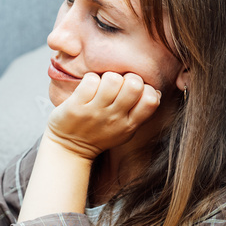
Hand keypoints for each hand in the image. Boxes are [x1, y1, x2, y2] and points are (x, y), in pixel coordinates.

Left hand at [45, 72, 161, 160]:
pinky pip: (91, 80)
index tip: (134, 91)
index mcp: (129, 125)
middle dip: (128, 78)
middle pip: (134, 85)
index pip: (151, 100)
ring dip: (108, 77)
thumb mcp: (125, 130)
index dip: (146, 88)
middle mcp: (114, 118)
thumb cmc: (100, 133)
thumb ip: (140, 113)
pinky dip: (90, 78)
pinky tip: (88, 87)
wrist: (69, 149)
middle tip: (118, 85)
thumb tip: (156, 91)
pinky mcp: (76, 106)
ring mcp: (95, 112)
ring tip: (102, 86)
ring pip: (112, 79)